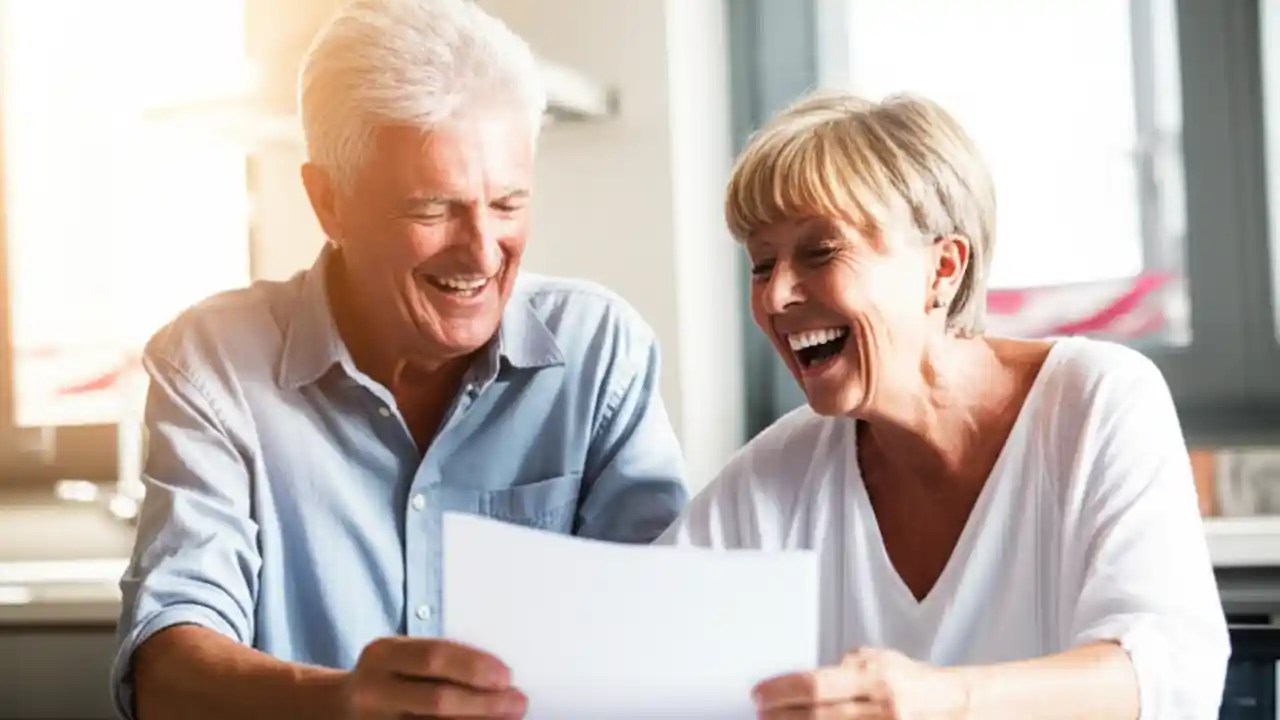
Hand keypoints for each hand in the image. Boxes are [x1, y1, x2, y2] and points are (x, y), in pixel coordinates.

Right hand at [339, 636, 526, 718]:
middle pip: (437, 700)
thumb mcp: (401, 658)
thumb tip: (499, 678)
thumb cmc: (387, 679)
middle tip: (517, 703)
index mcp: (382, 655)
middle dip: (484, 703)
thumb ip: (439, 663)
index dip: (474, 667)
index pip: (434, 657)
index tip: (506, 676)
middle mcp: (372, 690)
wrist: (330, 710)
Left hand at [753, 648, 968, 719]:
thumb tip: (800, 680)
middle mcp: (881, 707)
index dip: (781, 691)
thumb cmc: (911, 682)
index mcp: (875, 678)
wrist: (953, 705)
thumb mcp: (878, 661)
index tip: (759, 694)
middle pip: (816, 715)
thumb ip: (843, 668)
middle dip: (780, 715)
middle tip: (760, 713)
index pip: (815, 685)